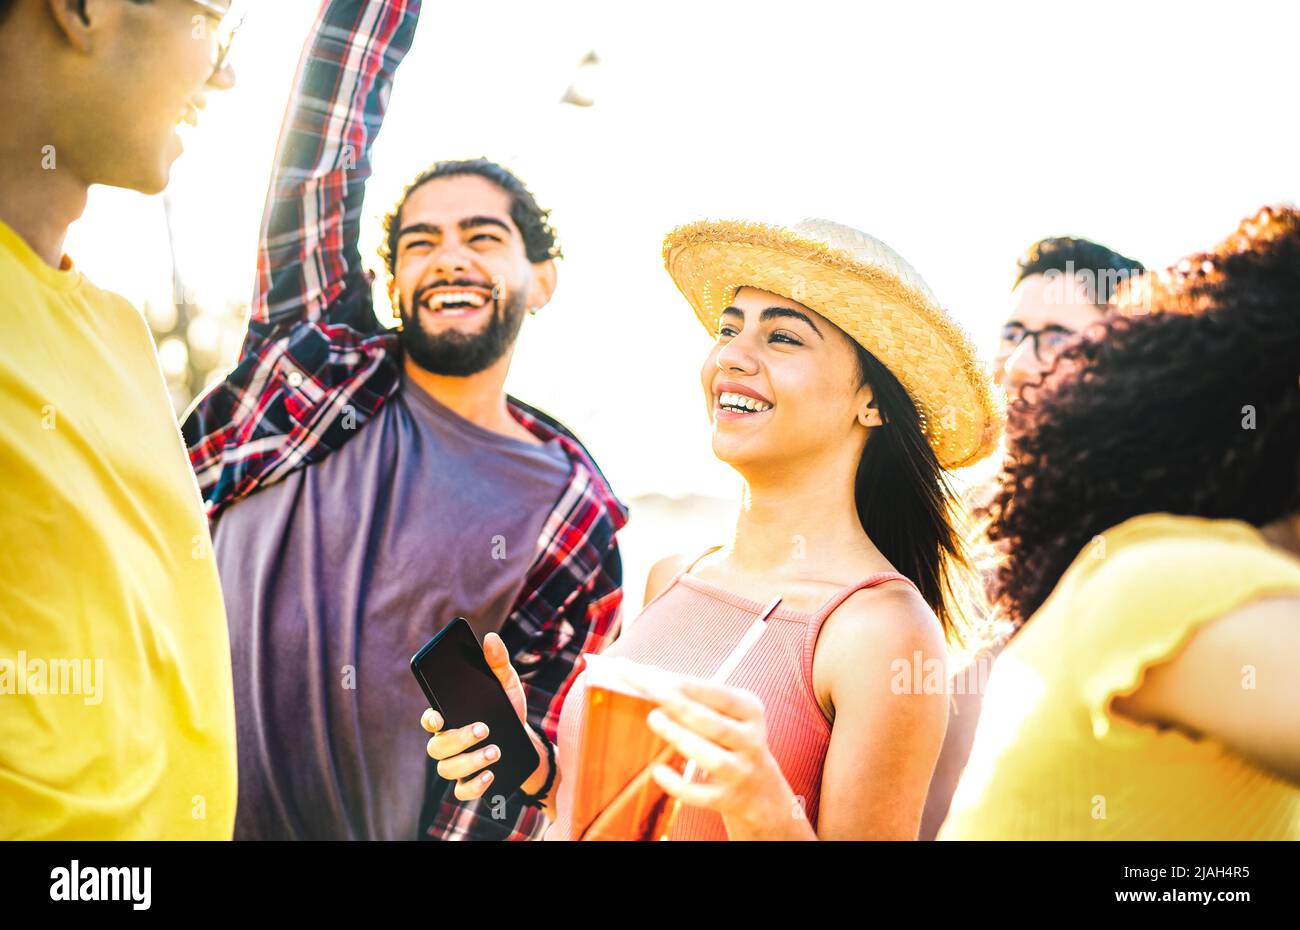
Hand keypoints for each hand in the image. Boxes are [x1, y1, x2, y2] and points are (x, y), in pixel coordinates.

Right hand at [419, 631, 548, 801]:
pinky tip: (490, 775)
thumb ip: (498, 664)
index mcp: (451, 717)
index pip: (429, 720)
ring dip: (470, 761)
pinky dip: (474, 786)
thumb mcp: (507, 686)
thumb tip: (490, 638)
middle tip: (485, 729)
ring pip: (446, 769)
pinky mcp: (470, 784)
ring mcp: (457, 765)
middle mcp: (448, 743)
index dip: (429, 720)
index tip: (439, 717)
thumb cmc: (508, 710)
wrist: (526, 742)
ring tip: (495, 750)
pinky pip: (461, 792)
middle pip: (436, 746)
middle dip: (459, 739)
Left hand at [619, 664, 799, 837]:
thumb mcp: (726, 714)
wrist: (761, 790)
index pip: (721, 696)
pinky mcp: (727, 799)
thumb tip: (649, 678)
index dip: (690, 686)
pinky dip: (678, 784)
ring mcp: (741, 772)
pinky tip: (658, 771)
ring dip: (681, 737)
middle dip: (681, 706)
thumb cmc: (729, 738)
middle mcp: (751, 742)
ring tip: (653, 717)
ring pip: (711, 758)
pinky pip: (701, 795)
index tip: (659, 676)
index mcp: (751, 712)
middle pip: (714, 724)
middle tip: (651, 691)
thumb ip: (694, 698)